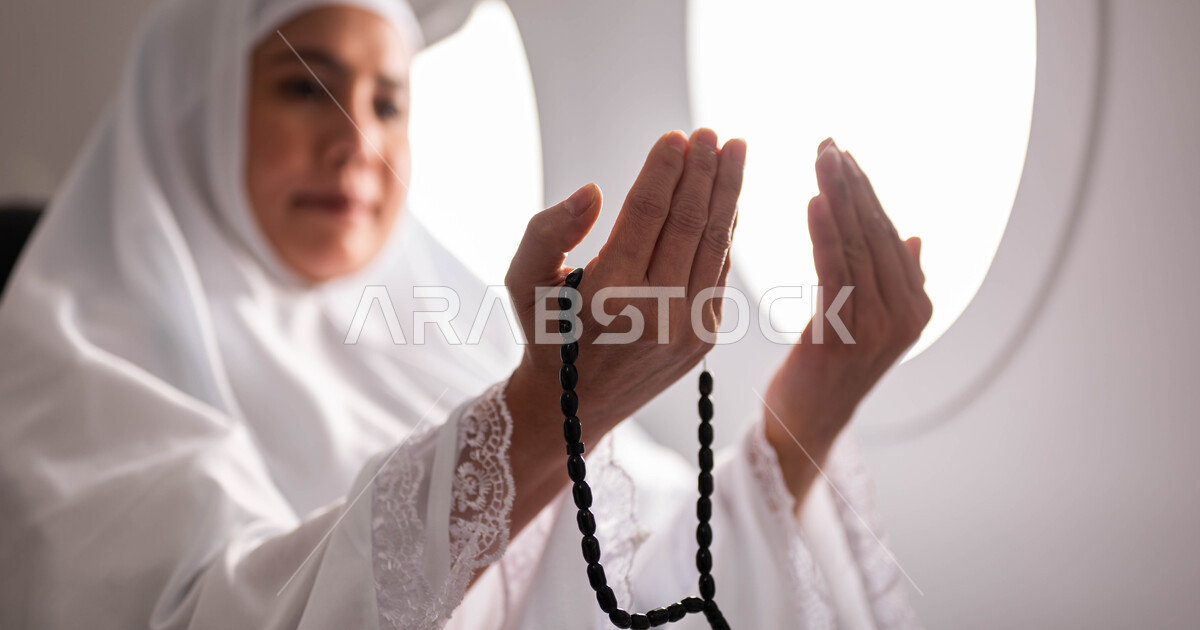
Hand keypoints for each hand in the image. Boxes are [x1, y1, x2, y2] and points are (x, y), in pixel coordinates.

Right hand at [504, 129, 746, 440]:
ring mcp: (688, 329)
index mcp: (610, 296)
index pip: (647, 214)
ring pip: (714, 243)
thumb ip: (547, 230)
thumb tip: (593, 192)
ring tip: (734, 150)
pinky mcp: (705, 338)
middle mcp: (656, 314)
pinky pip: (718, 270)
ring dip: (727, 192)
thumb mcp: (523, 280)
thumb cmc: (544, 332)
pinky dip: (725, 229)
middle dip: (704, 171)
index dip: (664, 170)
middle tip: (711, 133)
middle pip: (689, 223)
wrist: (572, 407)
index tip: (676, 135)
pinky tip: (727, 197)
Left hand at [763, 139, 930, 488]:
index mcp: (916, 305)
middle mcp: (905, 315)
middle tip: (828, 141)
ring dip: (839, 196)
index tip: (841, 150)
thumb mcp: (865, 321)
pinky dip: (825, 234)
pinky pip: (834, 274)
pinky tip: (814, 201)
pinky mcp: (843, 338)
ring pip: (857, 246)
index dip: (865, 189)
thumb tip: (912, 237)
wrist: (803, 427)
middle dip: (851, 182)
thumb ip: (893, 280)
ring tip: (822, 157)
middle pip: (874, 232)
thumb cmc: (827, 369)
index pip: (887, 231)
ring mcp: (877, 328)